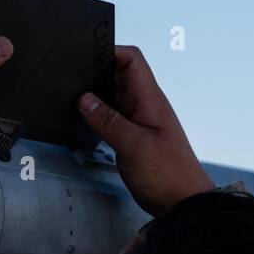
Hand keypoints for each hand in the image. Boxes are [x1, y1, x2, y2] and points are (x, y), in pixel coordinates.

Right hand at [76, 45, 213, 216]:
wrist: (182, 203)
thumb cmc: (168, 175)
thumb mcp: (134, 146)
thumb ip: (108, 121)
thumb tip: (85, 98)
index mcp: (150, 99)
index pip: (132, 59)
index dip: (110, 50)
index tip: (85, 55)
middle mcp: (144, 105)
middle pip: (118, 75)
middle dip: (96, 73)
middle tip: (71, 79)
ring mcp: (137, 120)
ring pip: (112, 97)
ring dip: (94, 96)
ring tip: (71, 99)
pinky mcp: (131, 136)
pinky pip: (111, 117)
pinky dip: (96, 116)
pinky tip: (83, 121)